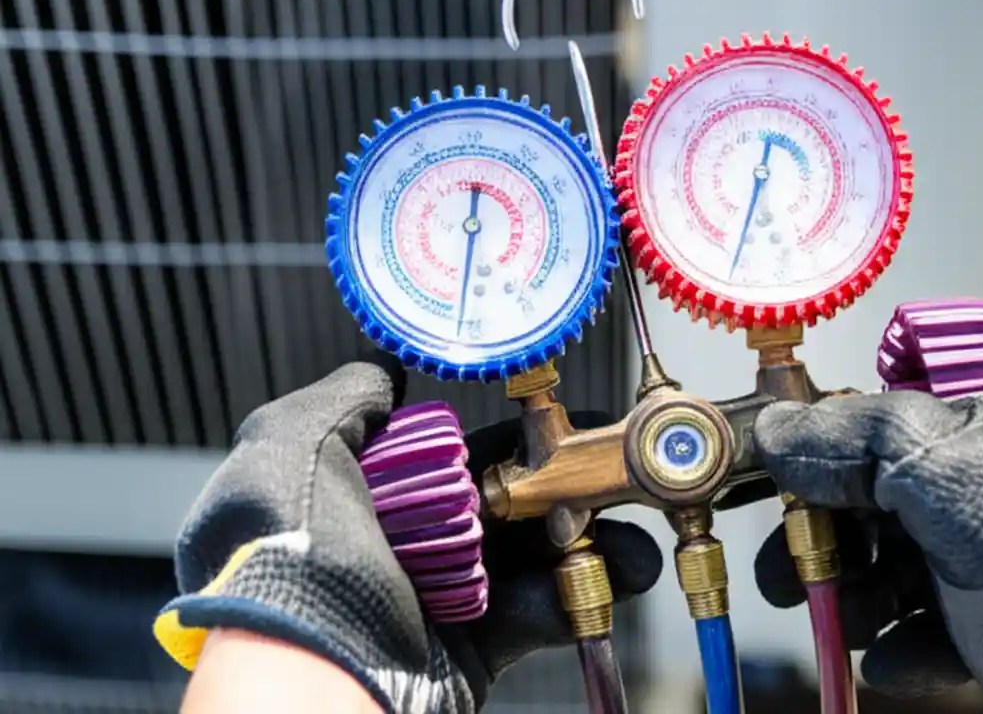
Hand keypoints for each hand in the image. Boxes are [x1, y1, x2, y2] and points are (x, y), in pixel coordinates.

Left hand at [154, 355, 660, 712]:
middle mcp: (402, 544)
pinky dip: (585, 589)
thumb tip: (383, 371)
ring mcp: (439, 597)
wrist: (314, 669)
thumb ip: (343, 398)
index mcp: (361, 494)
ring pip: (532, 554)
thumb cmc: (292, 555)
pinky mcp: (472, 648)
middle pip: (506, 499)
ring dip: (590, 535)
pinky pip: (540, 610)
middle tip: (613, 471)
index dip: (513, 437)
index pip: (452, 452)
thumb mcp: (291, 446)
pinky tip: (625, 567)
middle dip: (567, 484)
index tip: (563, 425)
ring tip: (633, 525)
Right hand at [751, 382, 982, 710]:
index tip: (787, 493)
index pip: (896, 439)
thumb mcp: (919, 451)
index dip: (834, 466)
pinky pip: (942, 640)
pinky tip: (885, 659)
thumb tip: (775, 433)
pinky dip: (906, 652)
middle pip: (891, 516)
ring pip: (907, 581)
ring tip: (840, 621)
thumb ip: (841, 441)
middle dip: (833, 549)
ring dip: (860, 603)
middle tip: (785, 577)